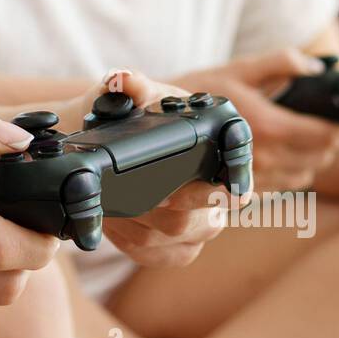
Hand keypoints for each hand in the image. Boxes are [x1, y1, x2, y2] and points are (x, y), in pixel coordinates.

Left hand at [72, 69, 247, 267]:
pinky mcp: (178, 248)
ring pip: (178, 238)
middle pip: (204, 220)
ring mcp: (201, 224)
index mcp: (216, 151)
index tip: (190, 193)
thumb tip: (124, 81)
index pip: (238, 182)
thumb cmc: (125, 116)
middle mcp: (218, 191)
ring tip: (113, 202)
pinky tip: (114, 222)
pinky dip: (131, 241)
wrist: (100, 141)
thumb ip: (131, 86)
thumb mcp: (129, 95)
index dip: (222, 193)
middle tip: (129, 195)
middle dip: (162, 208)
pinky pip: (160, 256)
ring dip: (139, 223)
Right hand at [172, 50, 338, 191]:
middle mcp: (263, 159)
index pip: (325, 137)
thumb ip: (281, 62)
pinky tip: (288, 152)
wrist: (157, 122)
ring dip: (315, 156)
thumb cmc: (197, 90)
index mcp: (268, 127)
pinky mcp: (243, 189)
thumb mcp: (240, 69)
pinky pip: (285, 185)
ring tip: (313, 136)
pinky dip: (295, 169)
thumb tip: (316, 65)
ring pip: (305, 174)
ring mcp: (253, 178)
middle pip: (320, 157)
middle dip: (333, 140)